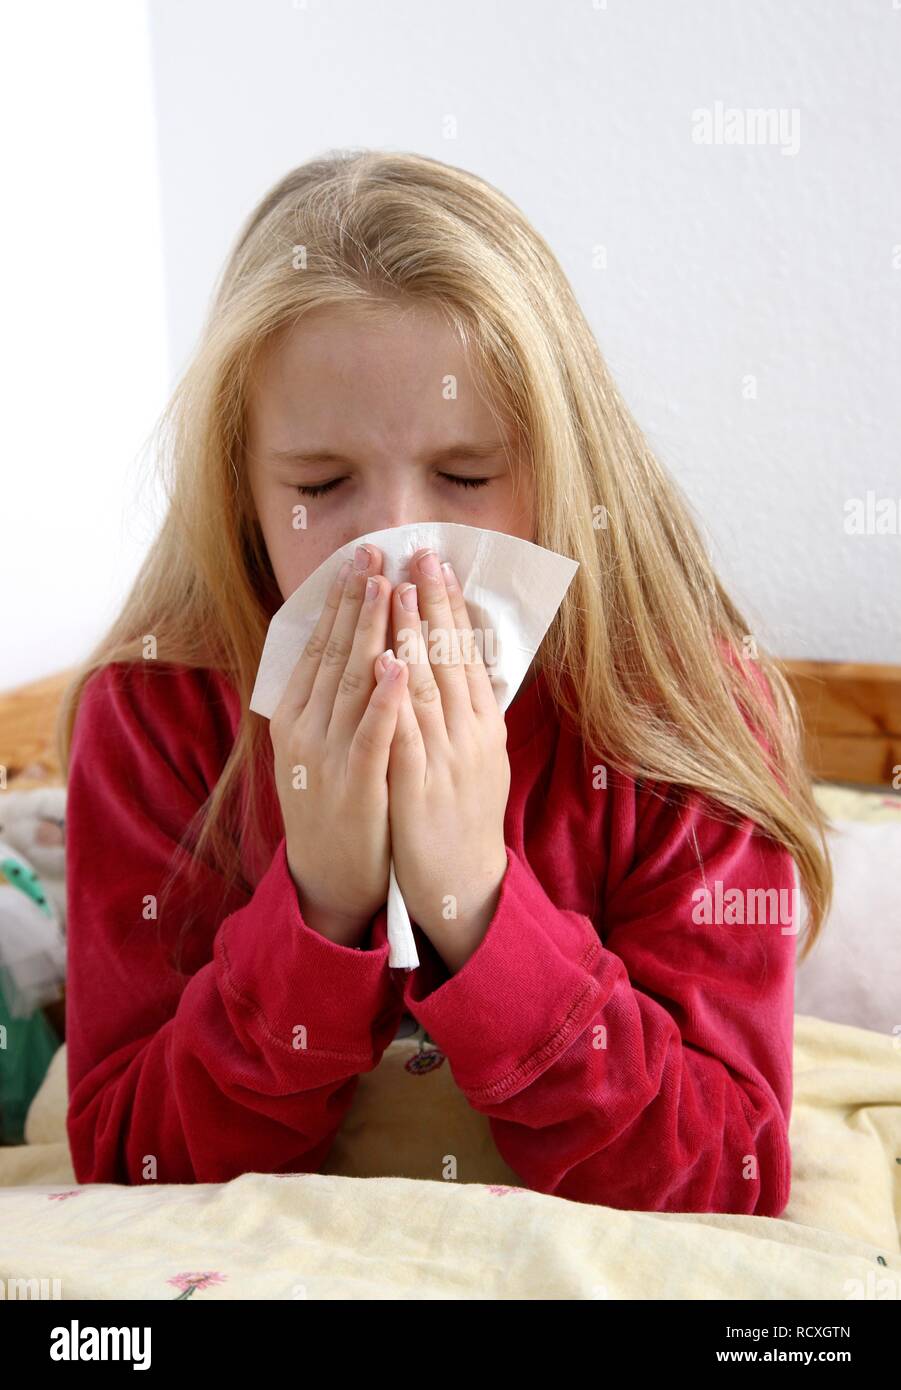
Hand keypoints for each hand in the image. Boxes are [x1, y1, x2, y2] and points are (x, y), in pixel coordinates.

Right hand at [270, 544, 407, 946]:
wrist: (330, 879)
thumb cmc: (335, 804)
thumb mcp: (320, 746)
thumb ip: (330, 699)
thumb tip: (349, 644)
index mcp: (295, 717)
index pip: (319, 648)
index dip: (340, 602)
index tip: (361, 560)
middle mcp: (305, 730)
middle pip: (335, 654)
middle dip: (356, 601)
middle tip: (374, 552)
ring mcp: (328, 758)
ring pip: (352, 684)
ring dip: (372, 632)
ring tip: (388, 587)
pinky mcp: (356, 785)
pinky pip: (373, 734)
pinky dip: (386, 698)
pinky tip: (400, 664)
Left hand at [380, 547, 510, 971]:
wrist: (463, 886)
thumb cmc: (462, 819)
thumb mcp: (477, 759)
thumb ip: (470, 713)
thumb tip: (466, 664)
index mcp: (483, 726)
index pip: (467, 655)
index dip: (452, 607)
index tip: (439, 564)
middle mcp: (469, 736)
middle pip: (450, 659)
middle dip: (433, 603)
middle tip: (419, 553)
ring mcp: (444, 761)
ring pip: (427, 687)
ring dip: (413, 635)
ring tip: (400, 588)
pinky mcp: (416, 789)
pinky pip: (403, 736)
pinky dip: (394, 698)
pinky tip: (386, 664)